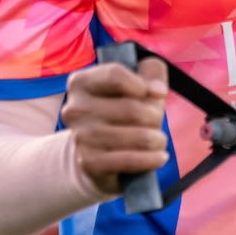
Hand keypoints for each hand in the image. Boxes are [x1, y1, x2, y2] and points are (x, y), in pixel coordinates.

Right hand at [61, 58, 168, 194]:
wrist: (97, 154)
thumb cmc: (122, 112)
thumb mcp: (137, 84)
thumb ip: (152, 72)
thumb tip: (157, 91)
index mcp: (81, 83)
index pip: (115, 75)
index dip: (142, 85)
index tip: (155, 94)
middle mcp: (75, 109)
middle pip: (132, 108)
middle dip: (155, 116)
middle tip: (157, 122)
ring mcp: (80, 137)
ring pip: (137, 135)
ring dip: (156, 139)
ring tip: (158, 140)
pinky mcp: (89, 163)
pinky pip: (130, 160)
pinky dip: (151, 159)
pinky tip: (160, 157)